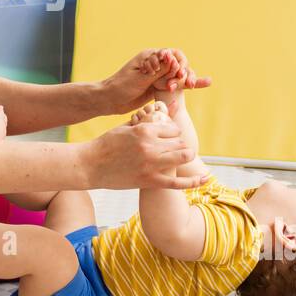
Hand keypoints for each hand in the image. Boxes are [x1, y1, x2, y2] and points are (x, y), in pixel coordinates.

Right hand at [83, 114, 211, 190]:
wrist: (90, 165)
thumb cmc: (105, 144)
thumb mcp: (125, 127)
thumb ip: (144, 122)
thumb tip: (159, 112)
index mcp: (144, 130)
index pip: (173, 128)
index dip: (174, 132)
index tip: (171, 136)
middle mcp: (150, 146)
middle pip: (180, 142)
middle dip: (180, 143)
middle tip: (177, 147)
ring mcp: (151, 164)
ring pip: (182, 157)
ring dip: (186, 156)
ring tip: (185, 156)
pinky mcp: (149, 181)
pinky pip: (177, 183)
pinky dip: (194, 182)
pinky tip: (205, 178)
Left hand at [99, 48, 210, 113]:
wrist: (109, 100)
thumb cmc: (120, 87)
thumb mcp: (139, 78)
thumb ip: (157, 70)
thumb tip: (173, 59)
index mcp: (150, 56)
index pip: (172, 54)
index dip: (178, 62)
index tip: (178, 74)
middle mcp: (157, 64)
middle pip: (178, 63)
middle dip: (185, 71)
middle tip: (186, 83)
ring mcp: (159, 75)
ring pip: (179, 74)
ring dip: (187, 78)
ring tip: (192, 85)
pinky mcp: (160, 87)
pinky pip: (177, 85)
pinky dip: (188, 84)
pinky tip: (205, 83)